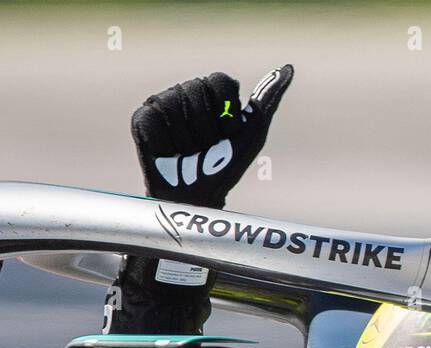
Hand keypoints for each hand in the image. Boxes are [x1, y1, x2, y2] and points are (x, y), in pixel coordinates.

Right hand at [131, 65, 293, 208]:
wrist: (198, 196)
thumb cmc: (226, 165)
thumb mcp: (253, 133)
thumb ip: (268, 99)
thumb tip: (289, 67)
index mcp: (212, 89)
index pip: (220, 81)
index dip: (227, 114)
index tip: (227, 134)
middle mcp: (186, 90)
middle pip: (196, 90)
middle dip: (207, 128)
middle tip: (206, 148)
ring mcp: (162, 102)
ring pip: (174, 106)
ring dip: (186, 139)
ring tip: (187, 152)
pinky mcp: (142, 118)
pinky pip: (153, 119)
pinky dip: (165, 142)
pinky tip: (169, 153)